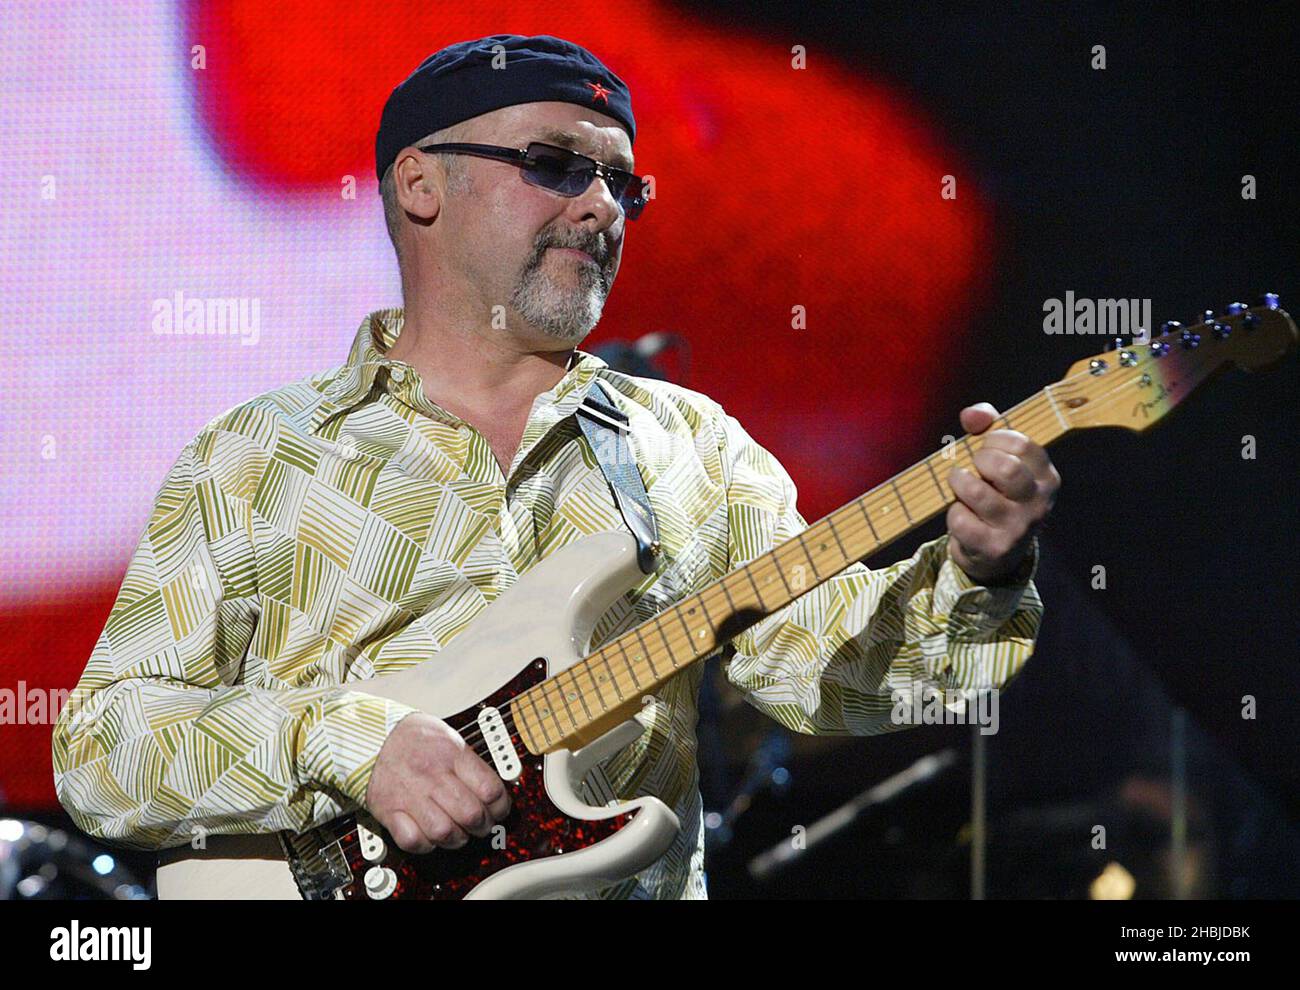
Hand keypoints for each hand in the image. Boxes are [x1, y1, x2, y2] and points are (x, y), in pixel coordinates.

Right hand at [365, 712, 511, 852]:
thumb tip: (495, 790)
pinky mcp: (389, 810)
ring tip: (458, 833)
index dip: (501, 806)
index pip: (490, 789)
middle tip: (481, 824)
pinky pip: (413, 840)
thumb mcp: (450, 737)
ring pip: (444, 832)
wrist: (374, 735)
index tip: (499, 810)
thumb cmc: (415, 737)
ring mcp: (410, 794)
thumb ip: (471, 763)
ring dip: (457, 839)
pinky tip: (430, 836)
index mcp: (452, 754)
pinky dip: (425, 844)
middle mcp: (432, 775)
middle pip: (471, 814)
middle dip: (483, 826)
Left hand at [946, 402, 1059, 583]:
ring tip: (959, 484)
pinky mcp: (994, 548)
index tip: (985, 445)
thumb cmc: (996, 494)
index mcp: (1046, 477)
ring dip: (959, 483)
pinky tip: (961, 514)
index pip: (1022, 444)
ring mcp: (1018, 528)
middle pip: (1005, 468)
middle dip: (979, 460)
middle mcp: (1038, 503)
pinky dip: (953, 513)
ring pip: (977, 492)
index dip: (994, 439)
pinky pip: (961, 520)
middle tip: (974, 466)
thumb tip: (972, 415)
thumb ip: (987, 427)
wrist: (995, 553)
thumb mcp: (999, 459)